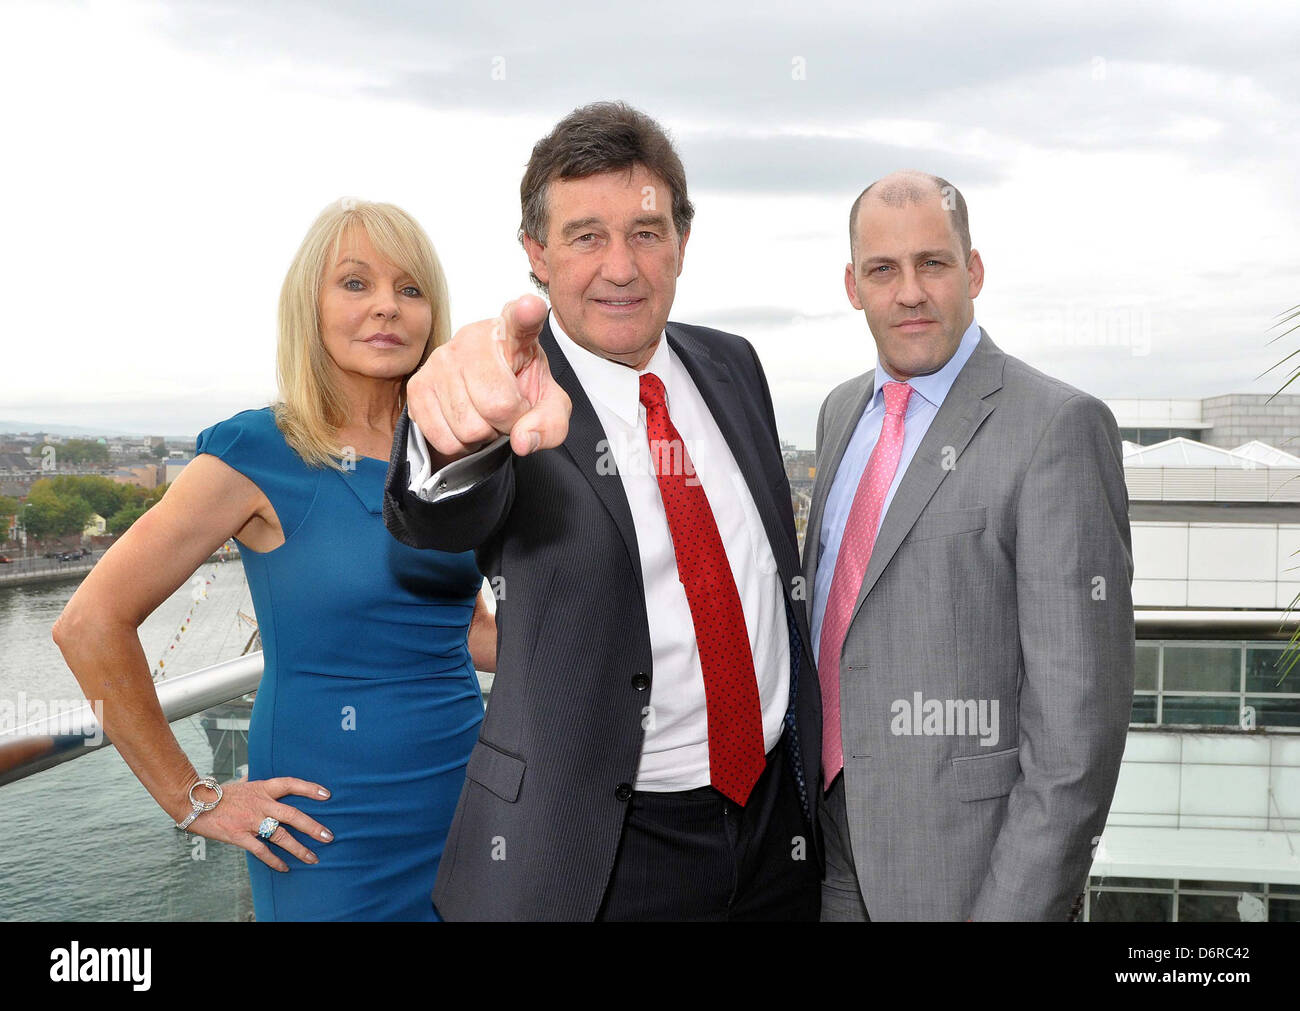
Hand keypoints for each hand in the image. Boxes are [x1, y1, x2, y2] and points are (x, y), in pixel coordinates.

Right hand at [187, 775, 331, 872]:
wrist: (193, 803)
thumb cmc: (218, 794)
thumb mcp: (241, 784)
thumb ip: (251, 782)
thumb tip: (252, 776)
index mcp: (262, 788)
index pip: (291, 784)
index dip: (310, 789)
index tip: (327, 795)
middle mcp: (260, 804)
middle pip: (293, 815)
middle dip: (313, 827)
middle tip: (329, 836)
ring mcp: (250, 820)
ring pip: (280, 836)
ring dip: (299, 848)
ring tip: (313, 858)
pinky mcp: (239, 836)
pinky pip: (261, 851)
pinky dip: (274, 861)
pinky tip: (285, 868)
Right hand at [406, 294, 571, 463]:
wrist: (483, 394)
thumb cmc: (518, 390)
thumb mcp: (549, 406)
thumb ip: (550, 424)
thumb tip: (521, 441)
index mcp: (514, 332)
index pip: (521, 319)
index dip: (527, 314)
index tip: (531, 308)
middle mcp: (473, 338)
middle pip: (497, 406)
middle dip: (507, 424)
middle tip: (506, 412)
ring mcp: (441, 359)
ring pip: (468, 428)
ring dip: (483, 436)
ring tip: (484, 415)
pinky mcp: (417, 384)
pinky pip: (443, 438)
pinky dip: (459, 445)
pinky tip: (465, 423)